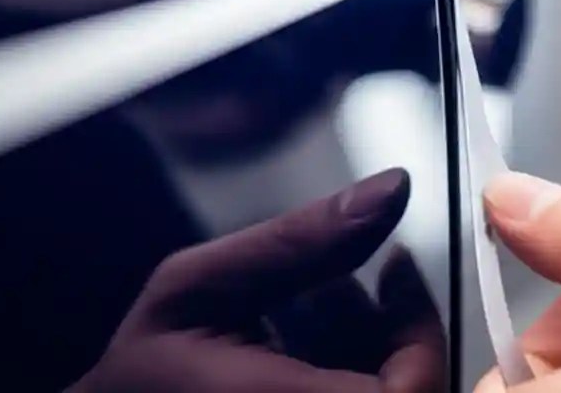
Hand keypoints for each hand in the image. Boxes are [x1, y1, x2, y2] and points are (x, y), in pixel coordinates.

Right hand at [69, 168, 445, 392]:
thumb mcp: (199, 287)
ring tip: (307, 307)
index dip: (420, 327)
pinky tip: (299, 346)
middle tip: (343, 282)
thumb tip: (392, 188)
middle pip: (405, 392)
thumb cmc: (140, 370)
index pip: (414, 388)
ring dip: (368, 353)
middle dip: (389, 331)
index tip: (395, 267)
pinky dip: (345, 375)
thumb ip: (299, 242)